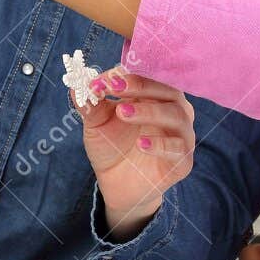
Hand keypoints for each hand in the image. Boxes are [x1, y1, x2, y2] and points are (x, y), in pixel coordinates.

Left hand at [79, 67, 195, 239]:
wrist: (116, 184)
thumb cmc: (111, 146)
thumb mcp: (96, 123)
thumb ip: (91, 104)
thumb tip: (78, 84)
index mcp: (154, 95)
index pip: (147, 75)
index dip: (125, 75)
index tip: (99, 81)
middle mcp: (173, 110)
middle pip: (167, 89)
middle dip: (139, 86)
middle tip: (113, 88)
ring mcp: (181, 134)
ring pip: (176, 115)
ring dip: (149, 111)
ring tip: (123, 113)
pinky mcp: (182, 160)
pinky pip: (178, 148)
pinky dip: (160, 144)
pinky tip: (140, 144)